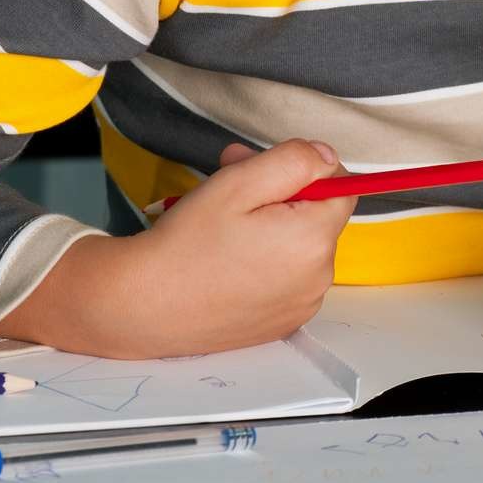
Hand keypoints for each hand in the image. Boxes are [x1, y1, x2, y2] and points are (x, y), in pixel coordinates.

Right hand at [0, 139, 353, 357]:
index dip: (305, 171)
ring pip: (302, 247)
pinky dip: (267, 262)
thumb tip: (329, 157)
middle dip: (283, 195)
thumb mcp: (238, 182)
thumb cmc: (186, 241)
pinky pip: (289, 278)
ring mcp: (302, 305)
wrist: (139, 307)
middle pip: (318, 217)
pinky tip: (227, 260)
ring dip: (273, 227)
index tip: (262, 172)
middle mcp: (319, 278)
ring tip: (223, 223)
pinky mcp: (282, 324)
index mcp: (315, 241)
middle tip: (230, 184)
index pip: (342, 188)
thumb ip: (294, 161)